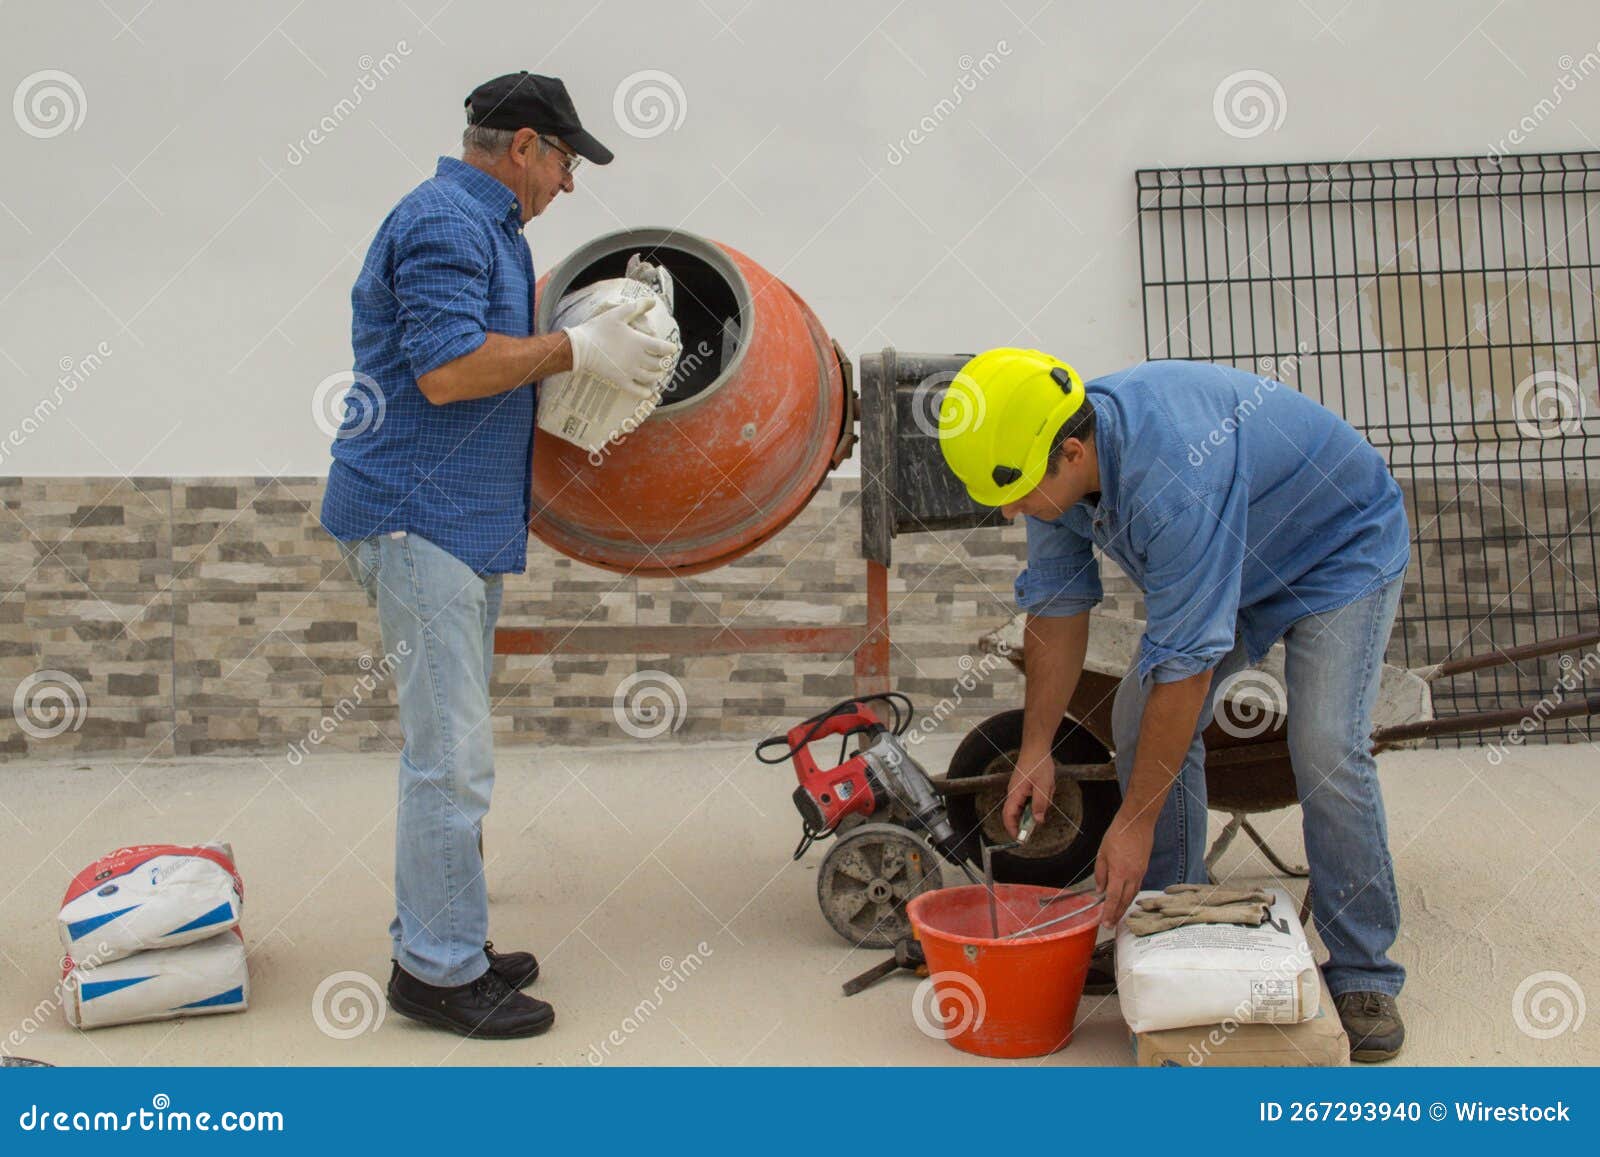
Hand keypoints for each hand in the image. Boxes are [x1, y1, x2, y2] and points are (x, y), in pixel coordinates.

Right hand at [565, 300, 679, 386]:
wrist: (580, 346)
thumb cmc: (599, 328)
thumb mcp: (618, 314)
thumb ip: (637, 307)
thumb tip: (653, 300)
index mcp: (638, 342)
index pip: (662, 348)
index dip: (670, 349)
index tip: (671, 348)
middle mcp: (637, 359)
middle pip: (659, 364)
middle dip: (664, 362)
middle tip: (664, 360)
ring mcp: (629, 371)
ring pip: (651, 378)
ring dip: (657, 376)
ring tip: (657, 372)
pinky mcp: (620, 380)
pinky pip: (636, 390)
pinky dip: (645, 392)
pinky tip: (648, 391)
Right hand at [1002, 745, 1053, 837]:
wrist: (1036, 747)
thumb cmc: (1038, 764)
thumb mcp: (1043, 785)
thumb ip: (1040, 804)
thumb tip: (1038, 821)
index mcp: (1015, 794)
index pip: (1008, 816)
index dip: (1013, 829)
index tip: (1021, 840)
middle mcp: (1014, 793)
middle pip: (1019, 812)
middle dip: (1034, 812)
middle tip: (1044, 804)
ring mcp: (1019, 790)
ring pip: (1029, 805)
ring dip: (1041, 800)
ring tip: (1048, 786)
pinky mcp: (1025, 787)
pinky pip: (1033, 798)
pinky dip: (1042, 795)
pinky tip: (1047, 785)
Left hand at [1094, 809, 1155, 927]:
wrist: (1137, 823)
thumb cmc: (1118, 834)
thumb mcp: (1102, 853)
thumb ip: (1100, 873)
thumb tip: (1100, 890)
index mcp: (1120, 872)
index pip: (1114, 898)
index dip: (1109, 912)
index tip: (1105, 923)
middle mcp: (1132, 876)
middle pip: (1125, 901)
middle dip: (1117, 915)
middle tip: (1110, 925)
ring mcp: (1140, 873)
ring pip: (1132, 896)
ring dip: (1124, 907)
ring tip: (1117, 916)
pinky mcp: (1144, 869)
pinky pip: (1136, 887)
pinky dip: (1130, 896)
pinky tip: (1125, 899)